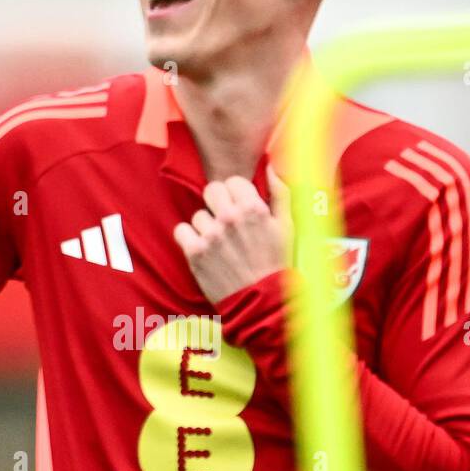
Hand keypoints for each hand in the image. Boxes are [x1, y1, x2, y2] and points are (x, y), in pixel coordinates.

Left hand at [173, 169, 292, 303]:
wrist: (262, 302)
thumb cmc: (276, 263)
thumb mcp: (287, 226)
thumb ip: (280, 193)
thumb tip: (271, 167)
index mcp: (254, 208)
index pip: (232, 181)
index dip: (236, 195)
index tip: (241, 209)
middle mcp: (230, 218)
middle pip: (211, 190)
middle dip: (219, 204)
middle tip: (227, 223)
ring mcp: (211, 234)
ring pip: (198, 215)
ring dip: (207, 227)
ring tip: (221, 245)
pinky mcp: (194, 252)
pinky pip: (181, 230)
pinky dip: (189, 239)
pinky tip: (204, 250)